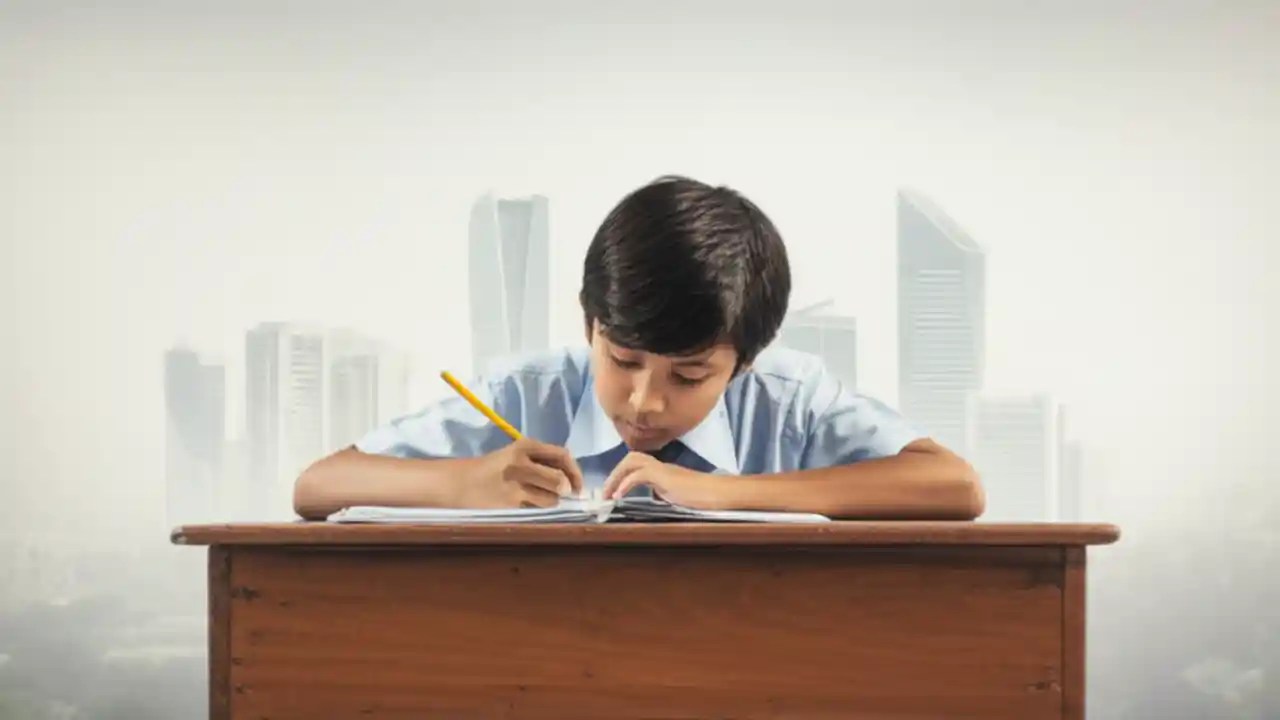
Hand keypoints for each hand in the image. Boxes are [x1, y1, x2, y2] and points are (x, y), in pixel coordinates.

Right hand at [457, 438, 584, 507]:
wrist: (461, 483)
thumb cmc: (492, 468)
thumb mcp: (515, 454)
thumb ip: (541, 461)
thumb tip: (571, 477)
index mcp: (525, 445)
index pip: (562, 456)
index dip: (575, 471)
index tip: (577, 484)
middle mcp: (522, 462)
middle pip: (560, 479)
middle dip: (567, 489)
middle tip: (565, 494)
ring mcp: (516, 484)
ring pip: (552, 497)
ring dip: (552, 500)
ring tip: (539, 498)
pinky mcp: (511, 502)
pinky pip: (537, 508)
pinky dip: (538, 508)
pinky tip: (526, 504)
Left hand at [602, 452, 729, 509]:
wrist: (718, 494)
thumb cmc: (703, 497)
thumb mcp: (677, 496)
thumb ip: (663, 493)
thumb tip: (653, 496)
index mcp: (662, 471)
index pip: (636, 465)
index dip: (622, 475)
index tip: (612, 492)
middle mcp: (660, 466)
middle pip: (631, 458)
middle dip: (615, 474)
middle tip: (605, 493)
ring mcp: (663, 469)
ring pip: (632, 461)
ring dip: (617, 476)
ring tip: (609, 494)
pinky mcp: (665, 476)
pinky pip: (640, 474)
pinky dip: (626, 483)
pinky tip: (620, 496)